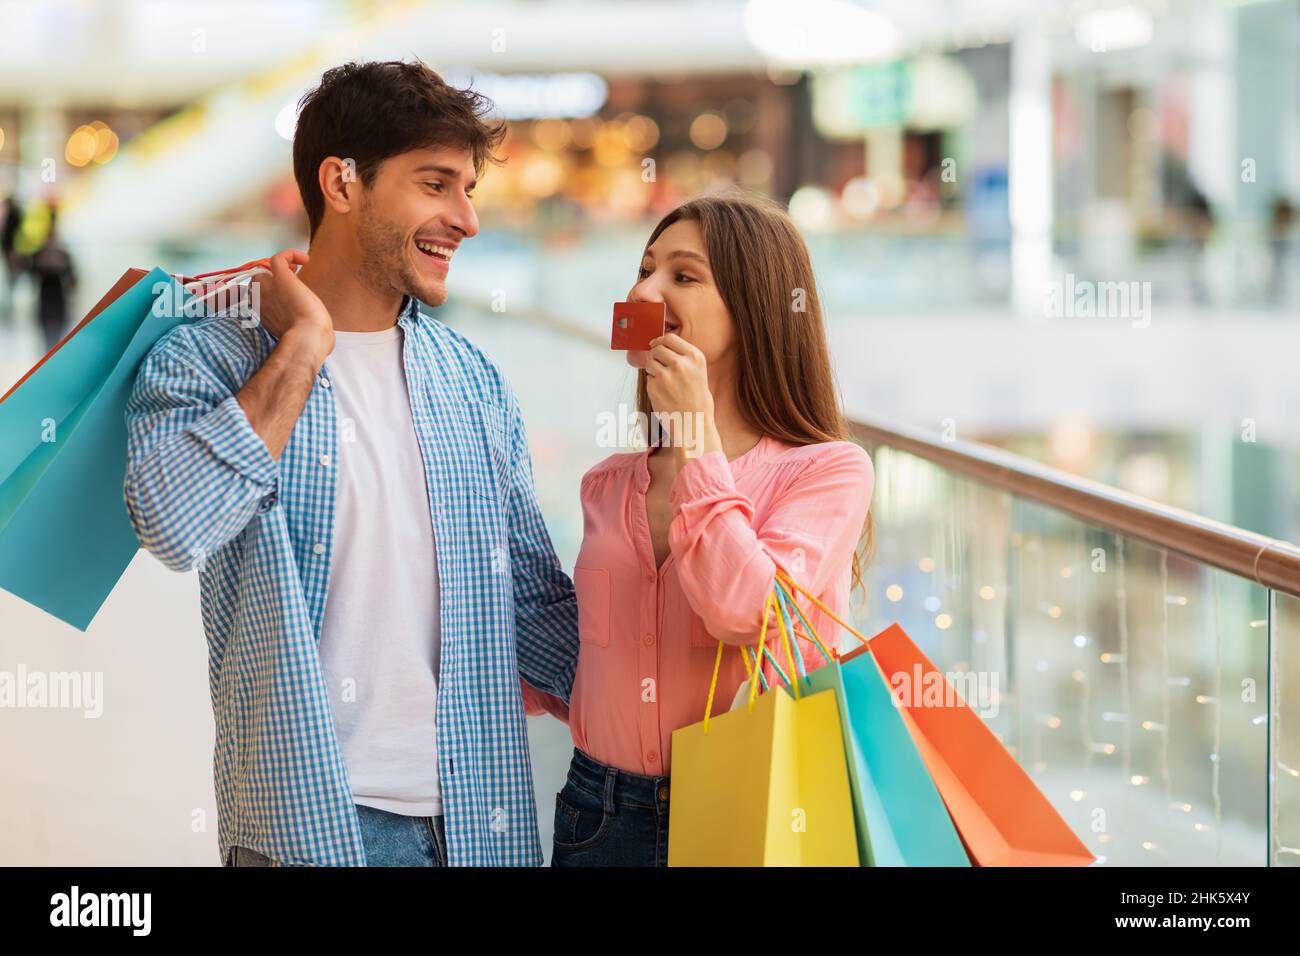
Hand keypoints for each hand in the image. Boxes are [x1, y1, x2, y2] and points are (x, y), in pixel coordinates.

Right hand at [250, 249, 332, 364]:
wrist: (307, 339)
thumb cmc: (310, 344)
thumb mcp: (303, 340)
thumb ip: (307, 337)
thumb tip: (326, 340)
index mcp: (266, 317)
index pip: (258, 299)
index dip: (271, 293)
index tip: (287, 294)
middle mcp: (262, 302)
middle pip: (256, 283)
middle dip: (270, 279)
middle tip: (292, 278)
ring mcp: (269, 290)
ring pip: (263, 271)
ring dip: (278, 269)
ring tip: (296, 268)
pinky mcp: (281, 279)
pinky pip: (277, 258)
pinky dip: (290, 254)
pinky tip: (305, 259)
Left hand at [644, 333, 717, 457]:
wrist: (694, 426)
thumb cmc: (697, 400)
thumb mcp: (699, 373)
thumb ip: (683, 359)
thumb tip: (658, 345)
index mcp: (695, 357)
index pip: (670, 338)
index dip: (661, 341)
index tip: (657, 345)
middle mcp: (681, 364)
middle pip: (657, 348)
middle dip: (655, 356)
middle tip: (660, 366)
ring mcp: (666, 375)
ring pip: (650, 362)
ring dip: (652, 369)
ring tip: (664, 383)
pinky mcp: (654, 387)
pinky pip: (648, 379)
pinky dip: (653, 384)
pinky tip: (664, 395)